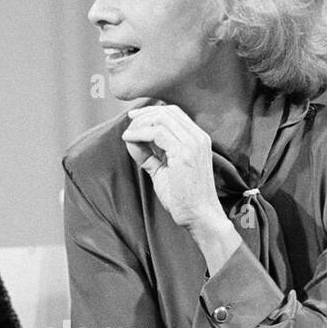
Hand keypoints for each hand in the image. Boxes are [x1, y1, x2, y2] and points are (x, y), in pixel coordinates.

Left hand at [122, 104, 226, 231]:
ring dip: (140, 124)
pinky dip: (140, 133)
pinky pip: (157, 133)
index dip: (152, 112)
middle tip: (128, 124)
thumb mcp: (163, 170)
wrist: (199, 216)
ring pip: (162, 119)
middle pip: (168, 112)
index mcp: (198, 139)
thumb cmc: (182, 197)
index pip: (174, 113)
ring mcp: (193, 144)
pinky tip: (129, 140)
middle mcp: (199, 137)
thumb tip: (132, 140)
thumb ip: (150, 154)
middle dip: (144, 115)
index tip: (133, 118)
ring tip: (127, 135)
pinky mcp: (184, 153)